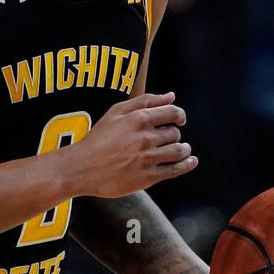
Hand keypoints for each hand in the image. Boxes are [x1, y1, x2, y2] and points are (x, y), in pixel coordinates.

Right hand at [67, 92, 195, 197]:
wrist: (82, 168)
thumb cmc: (98, 138)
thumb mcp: (116, 112)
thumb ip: (145, 101)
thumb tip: (171, 96)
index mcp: (138, 119)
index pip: (173, 113)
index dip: (179, 115)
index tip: (179, 120)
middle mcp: (145, 138)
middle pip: (175, 133)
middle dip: (174, 134)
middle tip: (167, 138)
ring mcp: (148, 158)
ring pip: (179, 150)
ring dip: (183, 149)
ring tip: (181, 149)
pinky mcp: (148, 177)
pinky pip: (175, 169)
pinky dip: (187, 164)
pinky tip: (191, 161)